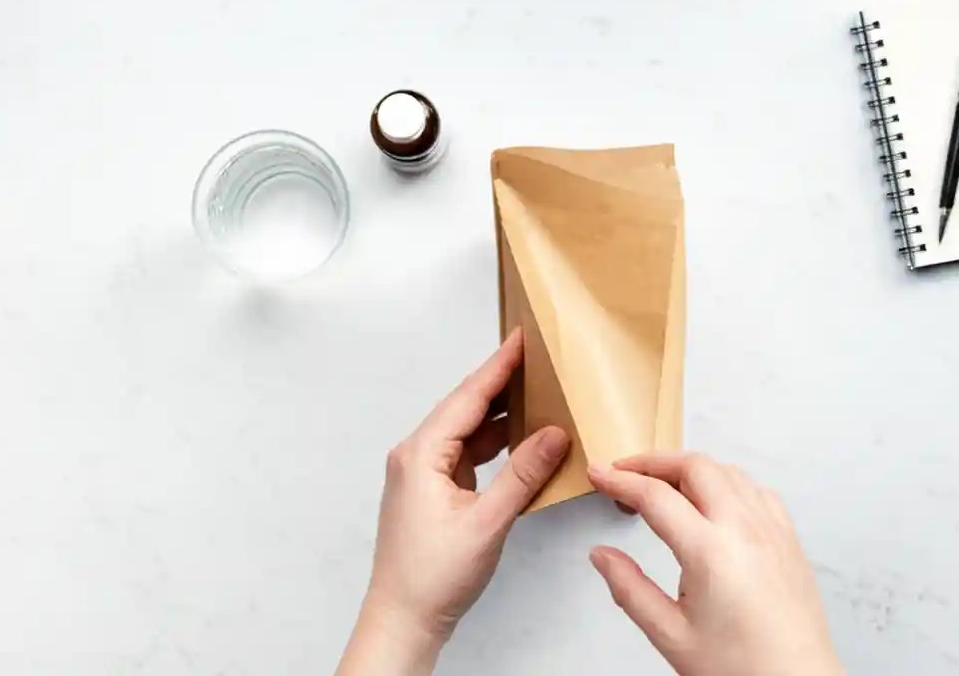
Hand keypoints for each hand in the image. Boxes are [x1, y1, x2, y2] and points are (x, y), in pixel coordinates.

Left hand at [337, 329, 570, 675]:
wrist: (404, 619)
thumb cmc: (432, 576)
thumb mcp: (488, 522)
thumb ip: (524, 474)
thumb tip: (554, 434)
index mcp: (421, 454)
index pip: (467, 397)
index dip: (498, 366)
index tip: (522, 338)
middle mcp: (416, 456)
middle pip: (465, 408)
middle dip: (501, 383)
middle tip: (536, 357)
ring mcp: (422, 473)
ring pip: (467, 431)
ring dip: (500, 415)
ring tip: (537, 393)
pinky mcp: (432, 490)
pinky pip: (466, 453)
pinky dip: (494, 444)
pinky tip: (519, 440)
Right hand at [588, 453, 843, 675]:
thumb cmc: (742, 668)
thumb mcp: (670, 635)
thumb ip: (630, 589)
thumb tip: (602, 556)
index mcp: (711, 552)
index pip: (655, 496)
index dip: (620, 479)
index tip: (599, 473)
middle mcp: (745, 529)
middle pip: (694, 466)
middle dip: (653, 461)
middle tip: (626, 472)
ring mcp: (771, 529)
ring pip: (727, 470)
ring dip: (690, 467)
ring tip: (663, 484)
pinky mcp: (788, 538)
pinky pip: (755, 489)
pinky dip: (727, 481)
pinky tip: (714, 500)